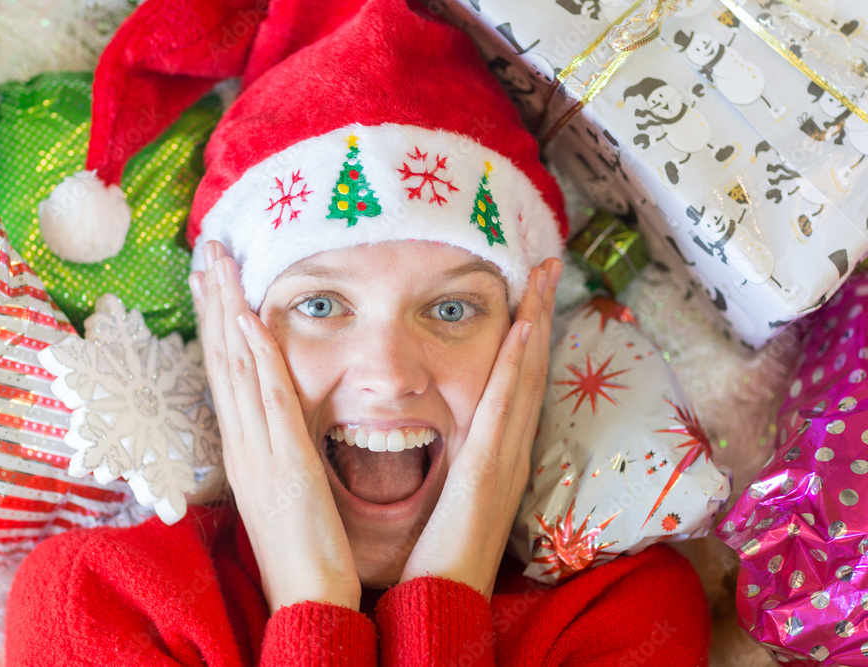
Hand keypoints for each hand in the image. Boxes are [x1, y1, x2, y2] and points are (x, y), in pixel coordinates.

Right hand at [192, 241, 360, 611]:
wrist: (307, 594)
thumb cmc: (300, 545)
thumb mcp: (282, 487)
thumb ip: (277, 448)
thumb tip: (277, 418)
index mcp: (242, 448)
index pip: (222, 373)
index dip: (214, 322)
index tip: (211, 279)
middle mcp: (240, 442)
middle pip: (220, 359)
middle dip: (213, 300)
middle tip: (207, 249)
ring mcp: (257, 450)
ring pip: (236, 367)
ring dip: (226, 310)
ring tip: (219, 262)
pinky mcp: (284, 460)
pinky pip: (267, 398)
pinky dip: (255, 356)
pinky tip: (248, 319)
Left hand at [399, 258, 561, 597]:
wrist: (442, 598)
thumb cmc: (437, 550)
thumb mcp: (447, 492)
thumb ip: (450, 460)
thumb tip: (431, 430)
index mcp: (495, 453)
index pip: (513, 381)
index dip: (526, 335)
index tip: (528, 292)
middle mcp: (509, 448)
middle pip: (528, 369)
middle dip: (540, 315)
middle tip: (548, 266)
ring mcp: (504, 457)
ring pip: (524, 377)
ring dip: (536, 325)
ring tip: (542, 278)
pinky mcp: (489, 469)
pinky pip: (505, 407)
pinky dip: (518, 366)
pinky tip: (524, 329)